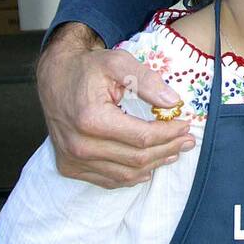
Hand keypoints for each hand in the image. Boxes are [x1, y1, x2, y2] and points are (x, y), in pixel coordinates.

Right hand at [37, 23, 193, 187]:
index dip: (169, 134)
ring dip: (154, 165)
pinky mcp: (69, 167)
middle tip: (187, 141)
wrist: (55, 77)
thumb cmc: (88, 68)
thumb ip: (146, 80)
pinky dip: (131, 176)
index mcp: (91, 119)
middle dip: (167, 149)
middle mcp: (79, 145)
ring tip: (173, 153)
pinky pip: (108, 180)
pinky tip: (147, 167)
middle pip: (137, 159)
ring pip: (125, 175)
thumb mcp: (118, 62)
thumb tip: (173, 102)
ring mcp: (72, 159)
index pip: (142, 137)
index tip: (186, 126)